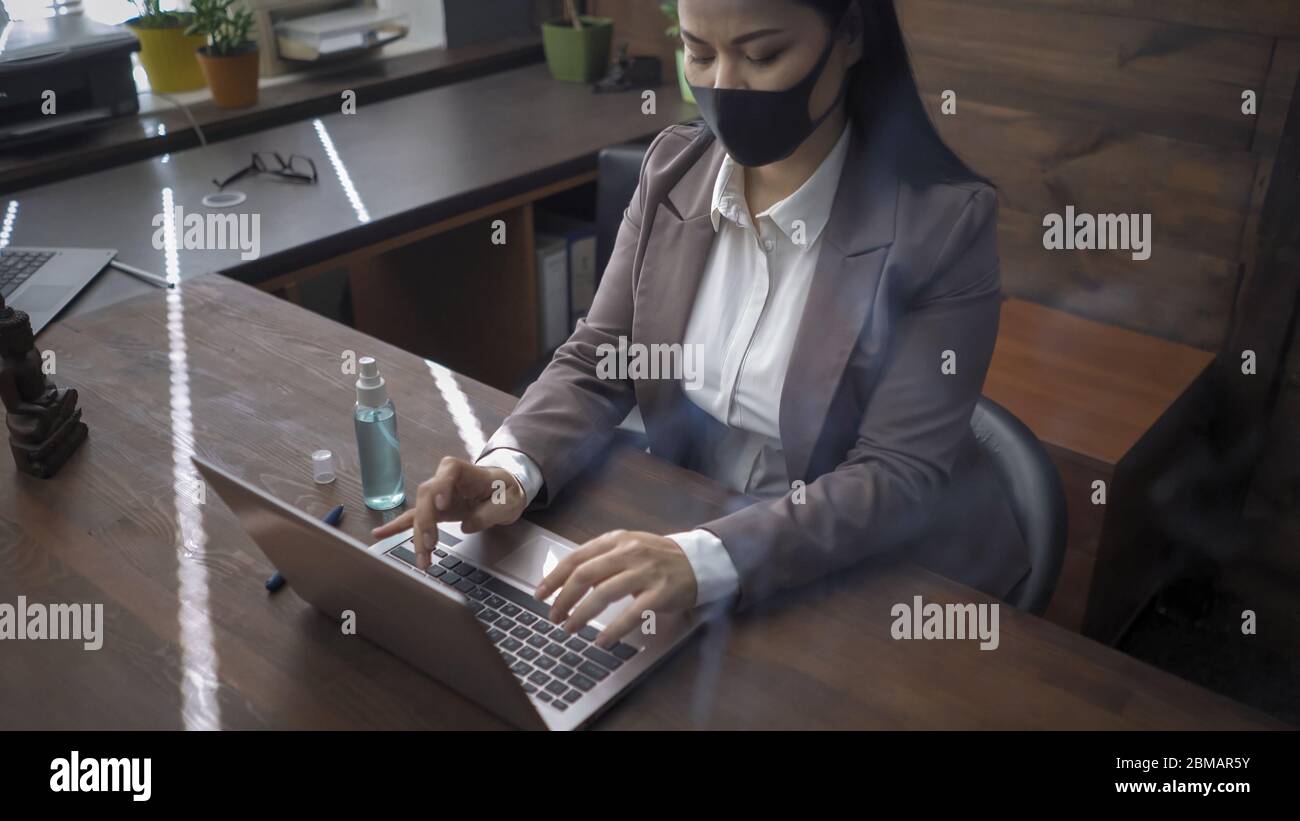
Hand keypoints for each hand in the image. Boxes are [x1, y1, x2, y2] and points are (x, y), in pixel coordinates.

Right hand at [371, 456, 526, 569]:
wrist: (504, 492)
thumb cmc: (506, 491)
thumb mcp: (507, 502)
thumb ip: (487, 513)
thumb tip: (466, 525)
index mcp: (463, 469)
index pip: (448, 473)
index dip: (442, 488)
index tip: (442, 506)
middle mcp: (444, 479)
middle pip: (426, 496)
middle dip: (425, 522)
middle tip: (430, 545)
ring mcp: (436, 496)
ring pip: (419, 513)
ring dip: (417, 537)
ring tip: (421, 559)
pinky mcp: (433, 510)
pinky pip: (413, 518)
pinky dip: (397, 528)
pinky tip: (379, 534)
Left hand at [535, 530, 696, 646]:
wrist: (700, 561)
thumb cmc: (660, 558)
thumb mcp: (629, 547)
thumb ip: (602, 559)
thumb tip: (570, 580)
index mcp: (617, 540)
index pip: (576, 557)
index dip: (554, 577)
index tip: (540, 594)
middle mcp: (629, 552)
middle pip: (584, 575)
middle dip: (563, 598)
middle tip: (553, 615)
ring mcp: (645, 572)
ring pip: (603, 593)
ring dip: (582, 614)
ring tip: (570, 628)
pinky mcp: (660, 593)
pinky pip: (631, 613)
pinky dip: (613, 629)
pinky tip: (602, 640)